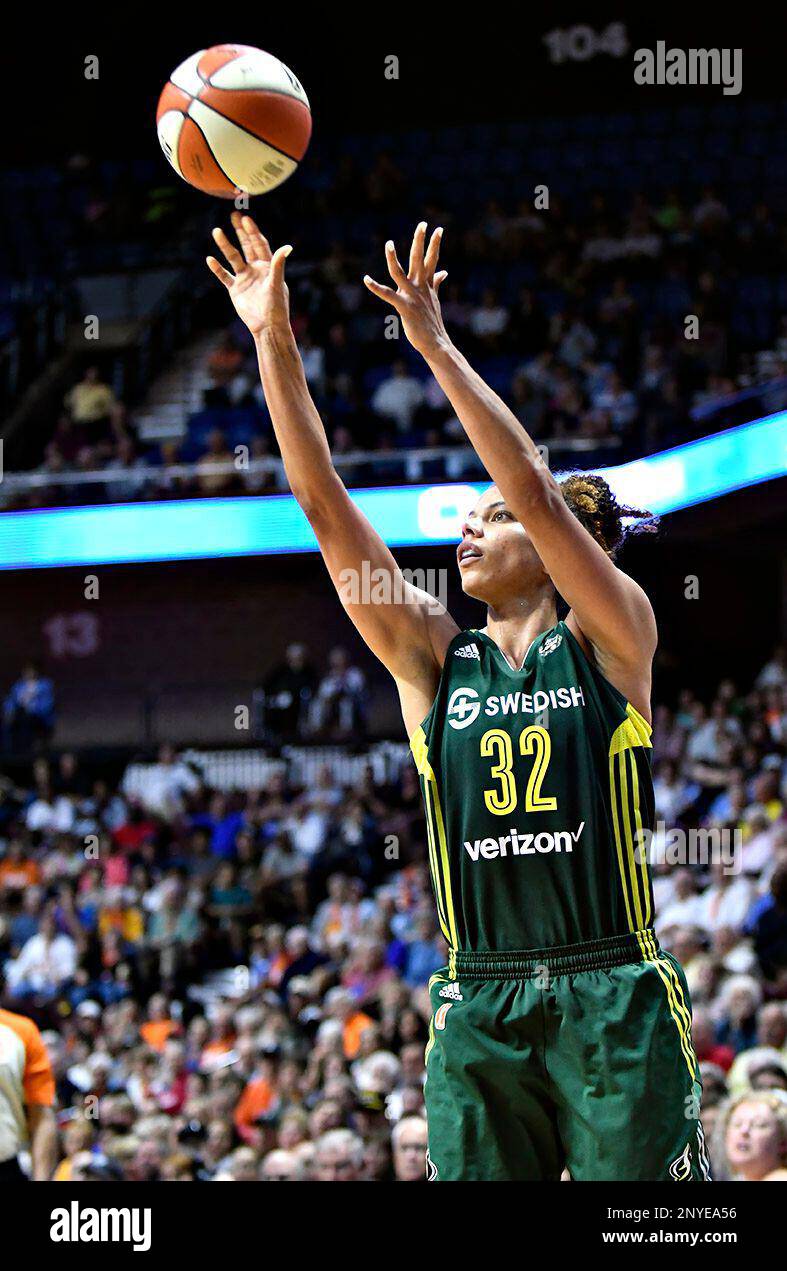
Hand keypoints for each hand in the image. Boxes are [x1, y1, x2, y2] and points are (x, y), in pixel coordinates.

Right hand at [206, 212, 291, 336]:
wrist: (266, 327)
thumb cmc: (276, 307)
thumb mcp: (277, 283)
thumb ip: (278, 265)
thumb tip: (288, 247)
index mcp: (267, 267)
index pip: (259, 244)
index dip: (253, 232)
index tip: (246, 219)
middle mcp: (255, 270)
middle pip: (246, 246)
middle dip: (240, 231)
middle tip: (233, 216)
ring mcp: (245, 279)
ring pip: (233, 258)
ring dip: (225, 245)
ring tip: (216, 231)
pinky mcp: (235, 290)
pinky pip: (224, 276)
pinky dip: (217, 268)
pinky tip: (210, 259)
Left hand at [364, 222, 449, 358]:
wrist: (435, 342)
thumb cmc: (432, 322)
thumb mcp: (434, 299)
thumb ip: (437, 283)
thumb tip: (444, 272)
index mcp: (427, 284)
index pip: (432, 260)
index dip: (435, 244)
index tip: (438, 229)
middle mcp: (420, 287)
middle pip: (420, 259)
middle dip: (421, 241)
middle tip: (423, 224)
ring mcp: (412, 296)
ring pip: (400, 272)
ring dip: (393, 257)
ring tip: (388, 243)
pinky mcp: (404, 306)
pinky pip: (387, 294)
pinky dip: (376, 287)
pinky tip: (366, 279)